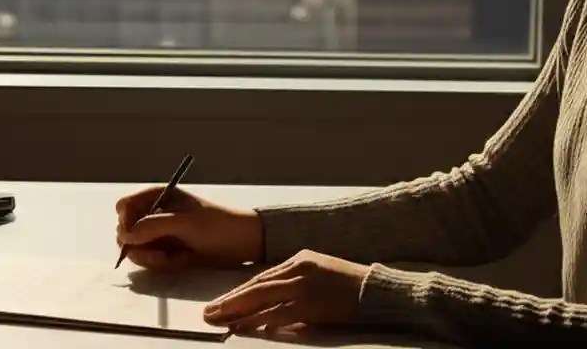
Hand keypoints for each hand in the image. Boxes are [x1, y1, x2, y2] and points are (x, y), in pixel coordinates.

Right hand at [115, 186, 262, 269]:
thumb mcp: (184, 223)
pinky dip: (157, 263)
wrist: (241, 243)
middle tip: (157, 254)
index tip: (133, 235)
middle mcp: (154, 213)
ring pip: (135, 247)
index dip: (124, 221)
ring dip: (147, 257)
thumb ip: (152, 226)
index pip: (124, 206)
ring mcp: (159, 233)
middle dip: (136, 244)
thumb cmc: (216, 225)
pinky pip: (149, 259)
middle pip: (125, 229)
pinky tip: (175, 261)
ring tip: (167, 259)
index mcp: (157, 197)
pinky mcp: (165, 250)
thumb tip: (124, 235)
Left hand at [202, 250, 366, 333]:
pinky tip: (247, 328)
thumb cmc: (350, 286)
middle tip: (208, 312)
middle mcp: (298, 268)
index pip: (261, 277)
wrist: (377, 289)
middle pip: (256, 286)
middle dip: (230, 300)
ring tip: (219, 321)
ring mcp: (305, 285)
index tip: (221, 303)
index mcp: (299, 259)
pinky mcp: (313, 303)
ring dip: (238, 311)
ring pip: (263, 298)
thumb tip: (271, 311)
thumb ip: (295, 286)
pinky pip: (281, 314)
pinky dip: (262, 321)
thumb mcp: (319, 276)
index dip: (238, 292)